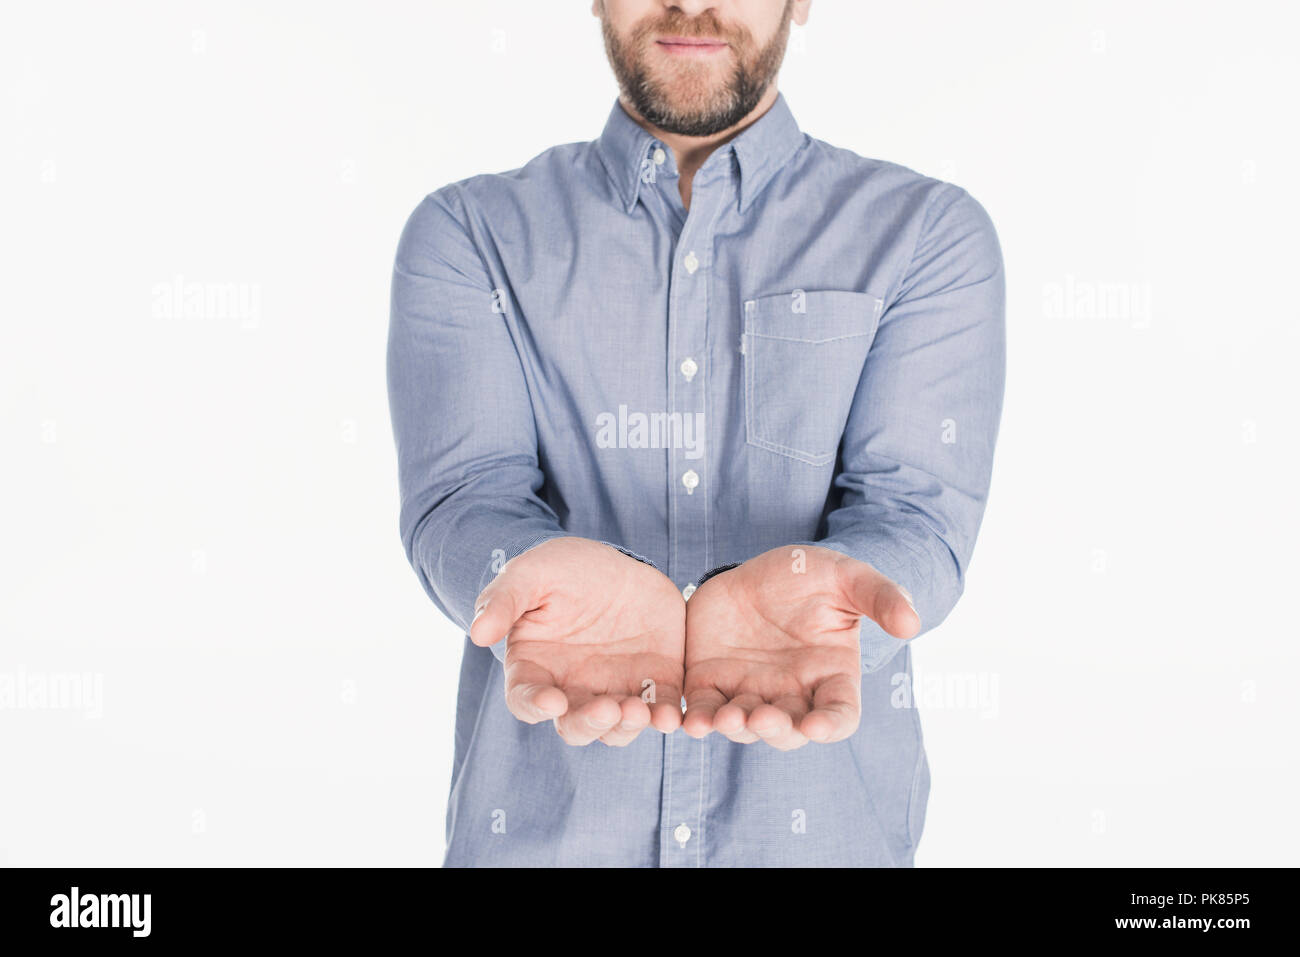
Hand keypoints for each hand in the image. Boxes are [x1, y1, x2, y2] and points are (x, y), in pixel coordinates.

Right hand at [470, 537, 684, 745]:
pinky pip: (661, 710)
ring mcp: (615, 690)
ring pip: (618, 728)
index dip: (536, 706)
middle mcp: (573, 689)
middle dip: (591, 724)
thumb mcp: (531, 573)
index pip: (527, 700)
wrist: (615, 561)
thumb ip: (504, 600)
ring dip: (629, 726)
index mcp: (536, 668)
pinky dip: (666, 718)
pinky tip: (673, 718)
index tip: (552, 702)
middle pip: (575, 726)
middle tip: (609, 709)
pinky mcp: (655, 683)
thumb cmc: (562, 569)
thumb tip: (477, 633)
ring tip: (645, 712)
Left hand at [682, 545, 918, 749]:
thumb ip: (880, 596)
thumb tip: (914, 623)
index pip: (839, 716)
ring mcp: (750, 694)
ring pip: (744, 728)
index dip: (830, 726)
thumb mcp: (847, 577)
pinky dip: (696, 720)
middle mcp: (791, 696)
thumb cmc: (810, 576)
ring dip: (734, 728)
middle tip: (761, 717)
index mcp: (830, 677)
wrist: (756, 568)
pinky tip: (687, 719)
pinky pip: (703, 711)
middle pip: (788, 733)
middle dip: (775, 731)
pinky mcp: (710, 685)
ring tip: (723, 717)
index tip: (817, 726)